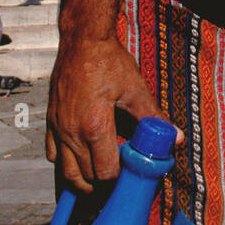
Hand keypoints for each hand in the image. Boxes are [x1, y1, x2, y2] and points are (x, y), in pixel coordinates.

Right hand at [45, 35, 182, 193]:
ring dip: (82, 180)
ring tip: (98, 179)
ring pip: (65, 171)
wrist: (82, 40)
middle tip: (117, 178)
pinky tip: (79, 158)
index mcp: (95, 126)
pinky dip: (64, 163)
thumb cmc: (107, 61)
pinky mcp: (51, 121)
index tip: (129, 173)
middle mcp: (72, 131)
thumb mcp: (135, 89)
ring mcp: (58, 128)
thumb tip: (173, 137)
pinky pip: (52, 154)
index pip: (105, 172)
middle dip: (102, 183)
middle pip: (85, 177)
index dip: (119, 179)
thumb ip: (153, 117)